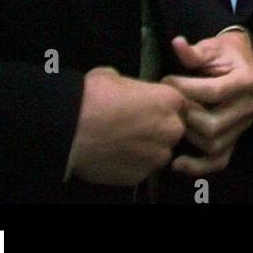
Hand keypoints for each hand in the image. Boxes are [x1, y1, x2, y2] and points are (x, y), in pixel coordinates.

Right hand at [67, 66, 188, 185]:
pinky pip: (142, 169)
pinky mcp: (141, 176)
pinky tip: (115, 156)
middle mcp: (171, 129)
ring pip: (159, 152)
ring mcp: (157, 156)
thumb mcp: (116, 77)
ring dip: (148, 149)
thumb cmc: (94, 95)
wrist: (70, 129)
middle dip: (159, 129)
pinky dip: (132, 164)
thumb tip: (131, 93)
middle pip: (174, 130)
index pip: (182, 105)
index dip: (166, 108)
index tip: (151, 109)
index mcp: (171, 100)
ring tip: (124, 143)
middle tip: (136, 127)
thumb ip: (135, 87)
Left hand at [161, 31, 252, 174]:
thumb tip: (177, 44)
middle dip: (186, 116)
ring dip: (188, 136)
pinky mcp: (235, 139)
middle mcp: (249, 106)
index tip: (167, 79)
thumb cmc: (224, 54)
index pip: (214, 92)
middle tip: (170, 104)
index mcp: (246, 80)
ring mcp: (243, 126)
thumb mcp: (212, 47)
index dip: (186, 88)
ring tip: (174, 121)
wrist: (241, 63)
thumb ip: (195, 51)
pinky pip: (218, 161)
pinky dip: (197, 167)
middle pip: (214, 125)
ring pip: (214, 145)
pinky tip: (176, 162)